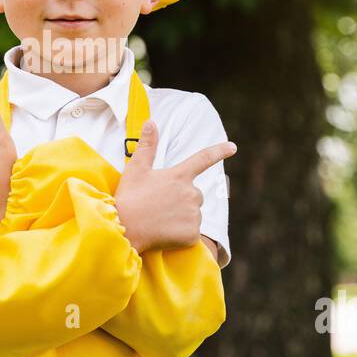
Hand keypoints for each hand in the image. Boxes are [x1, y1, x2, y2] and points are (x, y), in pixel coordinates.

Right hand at [112, 120, 235, 255]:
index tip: (232, 147)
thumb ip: (147, 146)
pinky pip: (191, 233)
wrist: (123, 229)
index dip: (219, 151)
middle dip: (182, 199)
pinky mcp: (192, 234)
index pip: (203, 159)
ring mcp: (193, 214)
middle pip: (194, 194)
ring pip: (193, 214)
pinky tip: (164, 233)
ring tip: (159, 220)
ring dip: (181, 217)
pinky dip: (181, 235)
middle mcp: (191, 193)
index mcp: (179, 176)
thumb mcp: (136, 169)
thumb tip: (150, 122)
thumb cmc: (129, 198)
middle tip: (159, 206)